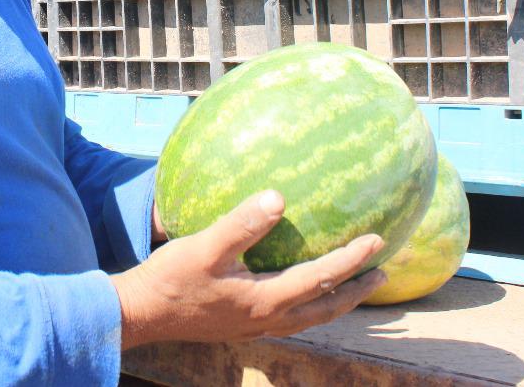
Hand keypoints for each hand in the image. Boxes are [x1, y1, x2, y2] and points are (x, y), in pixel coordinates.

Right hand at [112, 190, 385, 348]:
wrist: (140, 314)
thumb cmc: (171, 279)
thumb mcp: (205, 247)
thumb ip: (242, 224)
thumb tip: (279, 197)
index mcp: (265, 300)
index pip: (321, 279)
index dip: (352, 259)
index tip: (377, 240)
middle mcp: (267, 319)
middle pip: (325, 308)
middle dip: (356, 289)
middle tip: (383, 272)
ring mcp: (254, 327)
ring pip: (309, 317)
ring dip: (336, 300)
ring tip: (354, 284)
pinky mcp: (240, 326)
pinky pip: (290, 316)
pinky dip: (309, 303)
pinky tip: (301, 290)